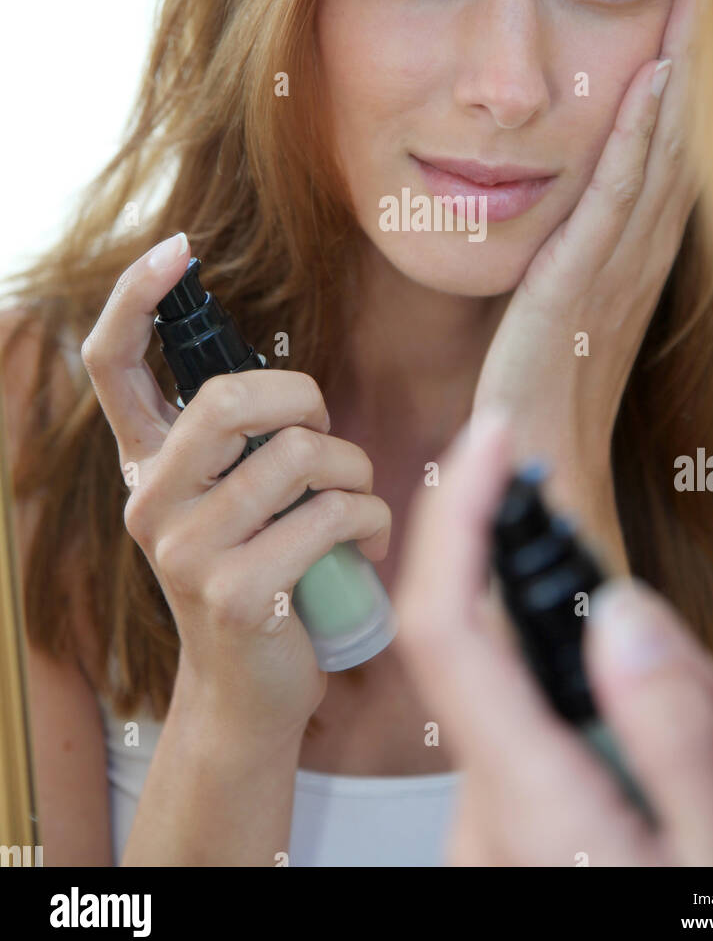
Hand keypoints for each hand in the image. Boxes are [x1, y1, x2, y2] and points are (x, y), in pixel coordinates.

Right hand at [81, 234, 390, 741]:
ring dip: (353, 471)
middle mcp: (148, 501)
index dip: (136, 297)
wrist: (249, 692)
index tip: (178, 248)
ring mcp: (183, 551)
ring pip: (298, 457)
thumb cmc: (259, 573)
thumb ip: (238, 441)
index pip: (112, 364)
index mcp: (147, 464)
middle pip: (227, 398)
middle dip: (304, 399)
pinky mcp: (233, 594)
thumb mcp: (232, 499)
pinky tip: (366, 544)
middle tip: (325, 430)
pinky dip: (371, 519)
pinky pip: (331, 515)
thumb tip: (280, 381)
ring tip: (356, 501)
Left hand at [393, 406, 712, 866]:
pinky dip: (646, 758)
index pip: (446, 622)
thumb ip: (672, 725)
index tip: (489, 438)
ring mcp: (508, 820)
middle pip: (537, 661)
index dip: (454, 516)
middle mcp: (494, 800)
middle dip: (633, 659)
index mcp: (527, 792)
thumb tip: (616, 606)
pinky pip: (575, 751)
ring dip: (662, 726)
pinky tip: (709, 810)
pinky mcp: (530, 830)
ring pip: (570, 705)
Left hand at [472, 0, 706, 548]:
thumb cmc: (544, 388)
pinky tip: (651, 80)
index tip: (701, 18)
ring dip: (683, 78)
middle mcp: (638, 256)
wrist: (536, 462)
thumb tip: (574, 209)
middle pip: (683, 143)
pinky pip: (613, 198)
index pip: (674, 160)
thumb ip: (576, 256)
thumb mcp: (566, 306)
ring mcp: (613, 268)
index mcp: (634, 260)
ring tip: (698, 1)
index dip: (693, 90)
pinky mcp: (574, 285)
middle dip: (701, 63)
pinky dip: (639, 137)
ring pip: (662, 156)